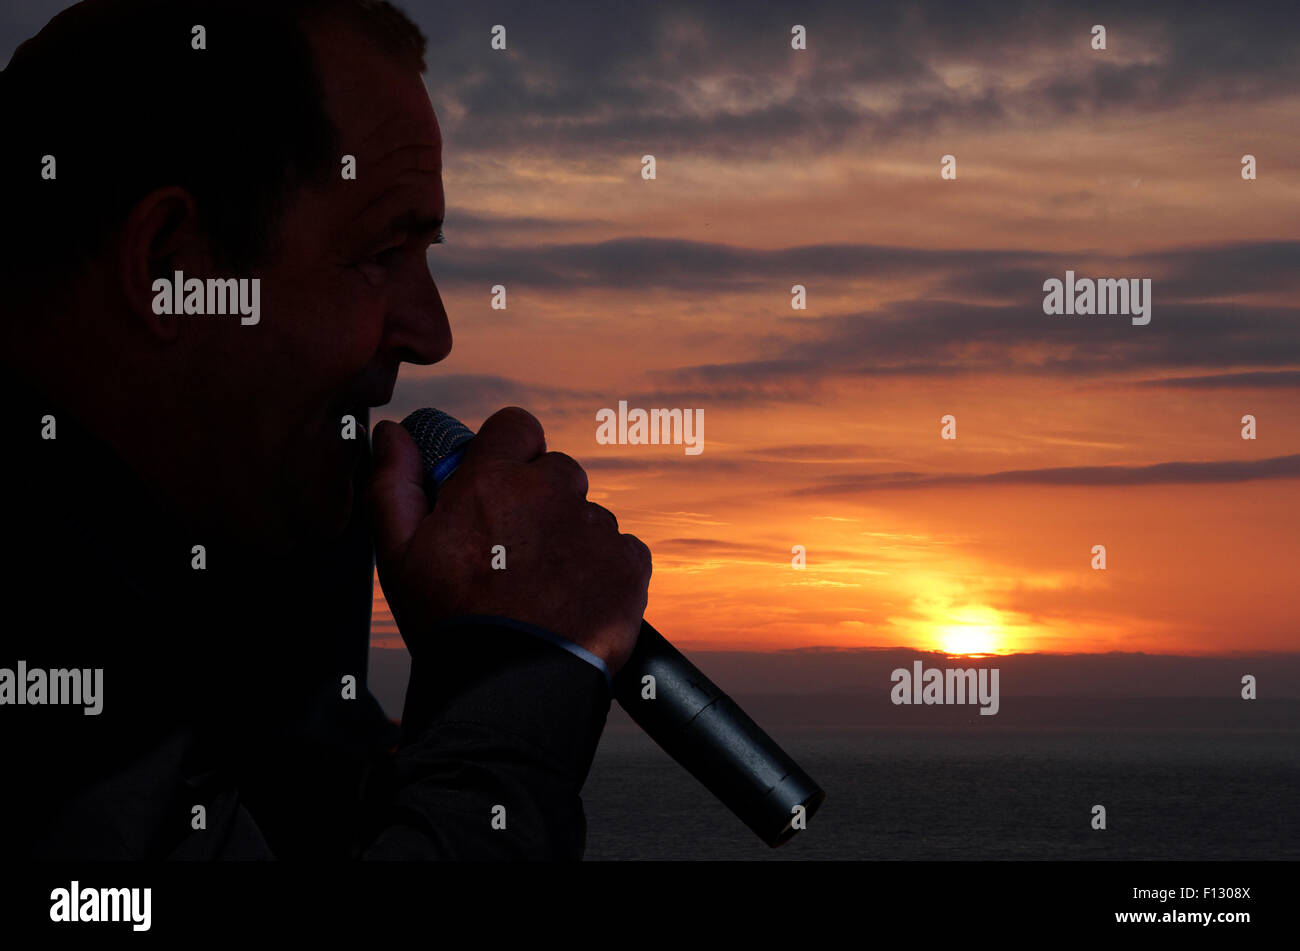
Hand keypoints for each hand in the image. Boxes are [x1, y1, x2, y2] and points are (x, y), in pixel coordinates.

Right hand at [368, 406, 650, 675]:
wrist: (511, 688)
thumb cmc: (451, 623)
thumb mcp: (398, 553)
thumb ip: (394, 482)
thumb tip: (394, 435)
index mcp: (495, 481)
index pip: (516, 427)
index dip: (507, 453)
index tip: (497, 487)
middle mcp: (552, 492)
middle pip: (556, 473)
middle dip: (539, 502)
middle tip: (513, 553)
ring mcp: (596, 527)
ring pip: (587, 517)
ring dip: (569, 540)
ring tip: (542, 590)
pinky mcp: (629, 563)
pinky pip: (620, 551)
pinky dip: (603, 571)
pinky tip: (573, 602)